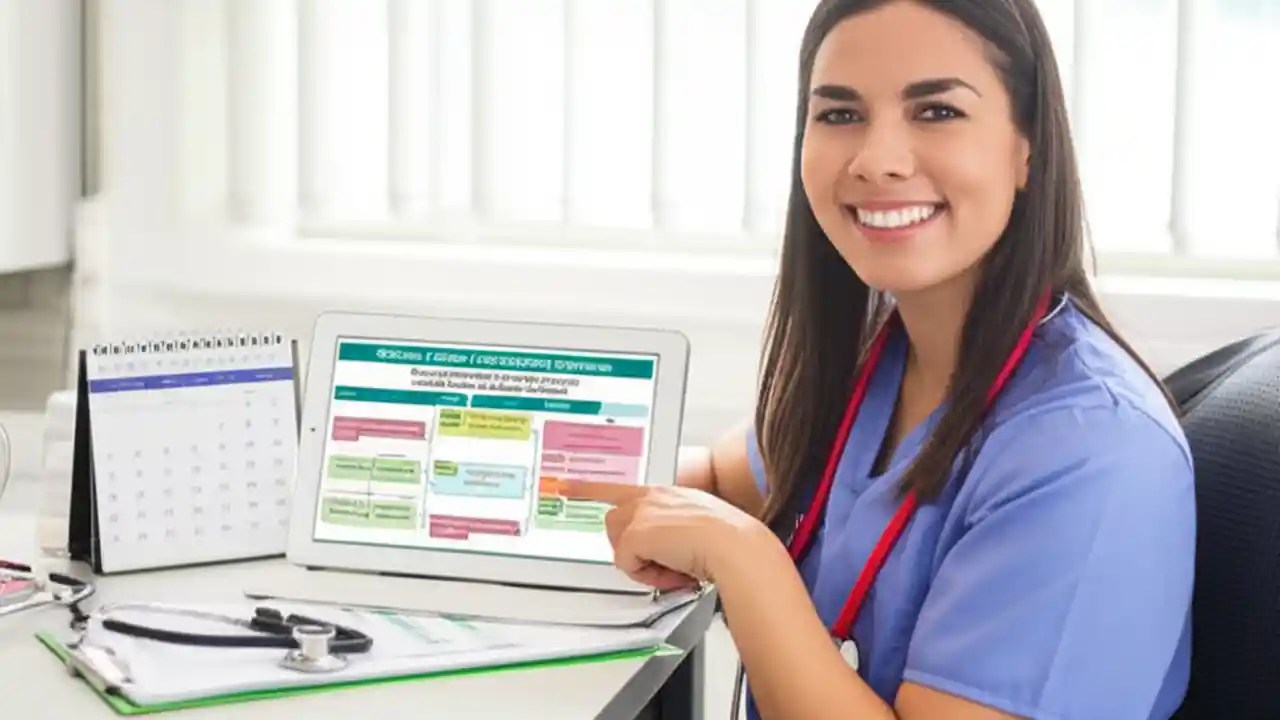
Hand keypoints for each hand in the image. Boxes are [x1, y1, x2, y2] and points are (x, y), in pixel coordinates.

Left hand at [559, 479, 769, 590]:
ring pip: (619, 544)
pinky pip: (627, 564)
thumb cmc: (727, 539)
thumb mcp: (697, 525)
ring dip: (641, 561)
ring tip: (672, 566)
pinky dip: (648, 575)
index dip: (589, 487)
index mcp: (664, 493)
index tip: (565, 484)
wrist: (733, 544)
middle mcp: (650, 498)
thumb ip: (673, 530)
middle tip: (661, 561)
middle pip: (614, 523)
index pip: (618, 486)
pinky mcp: (636, 533)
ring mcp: (641, 513)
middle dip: (630, 546)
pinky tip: (673, 571)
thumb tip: (666, 552)